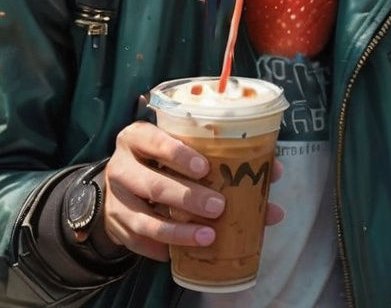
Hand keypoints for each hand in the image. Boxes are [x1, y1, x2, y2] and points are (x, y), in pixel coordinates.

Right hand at [101, 120, 282, 261]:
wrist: (119, 182)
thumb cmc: (163, 159)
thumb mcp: (180, 148)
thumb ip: (219, 157)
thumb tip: (275, 173)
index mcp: (137, 137)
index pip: (153, 140)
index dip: (177, 153)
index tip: (205, 167)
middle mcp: (121, 166)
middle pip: (152, 184)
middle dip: (188, 197)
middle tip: (218, 206)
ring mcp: (116, 199)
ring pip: (145, 220)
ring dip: (179, 231)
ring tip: (209, 236)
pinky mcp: (117, 227)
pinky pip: (139, 242)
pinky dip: (162, 248)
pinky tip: (181, 253)